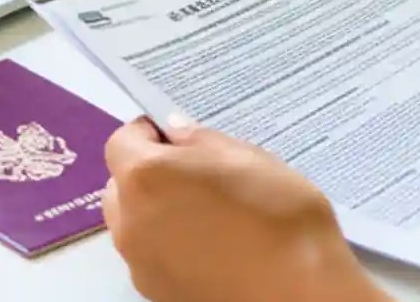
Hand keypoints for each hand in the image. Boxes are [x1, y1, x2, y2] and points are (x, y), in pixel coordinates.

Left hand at [102, 118, 389, 301]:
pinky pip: (149, 255)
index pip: (123, 141)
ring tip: (204, 213)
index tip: (177, 137)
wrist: (299, 290)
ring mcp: (140, 262)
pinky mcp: (155, 291)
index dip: (148, 133)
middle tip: (194, 174)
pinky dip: (166, 244)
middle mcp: (131, 220)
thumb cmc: (279, 216)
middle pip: (120, 185)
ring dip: (154, 209)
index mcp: (147, 177)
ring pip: (132, 222)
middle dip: (148, 173)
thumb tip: (176, 132)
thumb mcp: (247, 156)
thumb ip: (200, 141)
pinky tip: (208, 245)